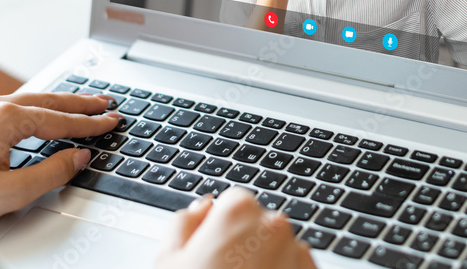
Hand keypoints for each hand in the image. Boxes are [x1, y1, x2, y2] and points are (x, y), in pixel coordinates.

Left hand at [0, 91, 119, 222]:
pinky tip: (43, 112)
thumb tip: (78, 157)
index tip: (112, 121)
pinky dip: (38, 107)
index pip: (60, 119)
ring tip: (82, 104)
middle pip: (48, 100)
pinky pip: (13, 105)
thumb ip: (51, 173)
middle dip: (80, 102)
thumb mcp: (10, 193)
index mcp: (4, 118)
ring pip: (30, 99)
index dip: (90, 123)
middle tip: (106, 103)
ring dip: (59, 103)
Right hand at [156, 188, 315, 268]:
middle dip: (246, 247)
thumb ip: (184, 222)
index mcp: (238, 212)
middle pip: (261, 226)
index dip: (220, 228)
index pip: (234, 202)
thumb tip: (202, 206)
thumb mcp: (167, 261)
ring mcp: (298, 256)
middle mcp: (275, 228)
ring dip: (268, 265)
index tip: (211, 251)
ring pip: (282, 250)